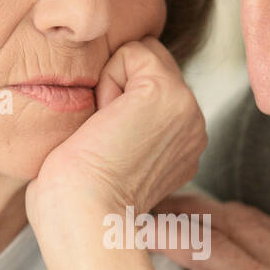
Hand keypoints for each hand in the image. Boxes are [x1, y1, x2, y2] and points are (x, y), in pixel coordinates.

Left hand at [26, 37, 205, 229]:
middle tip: (104, 138)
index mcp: (182, 143)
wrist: (80, 217)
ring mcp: (188, 109)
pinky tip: (106, 122)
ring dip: (111, 86)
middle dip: (117, 88)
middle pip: (150, 63)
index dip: (117, 100)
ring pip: (142, 55)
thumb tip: (107, 104)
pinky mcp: (168, 94)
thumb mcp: (112, 157)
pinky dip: (107, 80)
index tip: (107, 146)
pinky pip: (132, 52)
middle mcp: (194, 126)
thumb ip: (125, 127)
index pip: (152, 84)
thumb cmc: (75, 199)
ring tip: (106, 133)